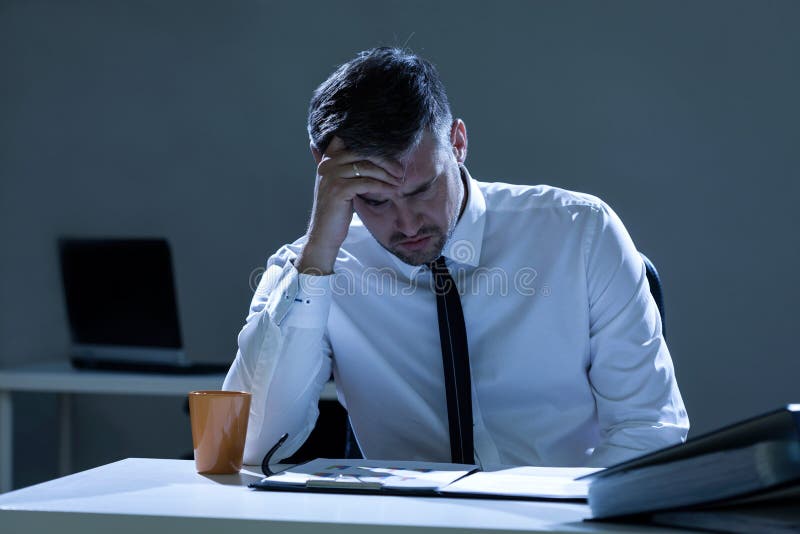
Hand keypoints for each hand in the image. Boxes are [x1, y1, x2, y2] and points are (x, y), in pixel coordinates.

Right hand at [296, 137, 403, 274]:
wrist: (324, 233)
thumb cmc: (337, 210)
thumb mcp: (341, 184)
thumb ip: (350, 168)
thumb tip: (378, 156)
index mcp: (327, 159)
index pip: (347, 138)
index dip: (368, 140)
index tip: (388, 149)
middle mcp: (327, 164)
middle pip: (362, 152)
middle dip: (385, 160)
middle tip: (400, 171)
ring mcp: (331, 176)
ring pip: (366, 167)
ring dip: (386, 174)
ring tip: (399, 181)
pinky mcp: (339, 190)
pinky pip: (367, 183)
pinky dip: (382, 186)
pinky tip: (392, 190)